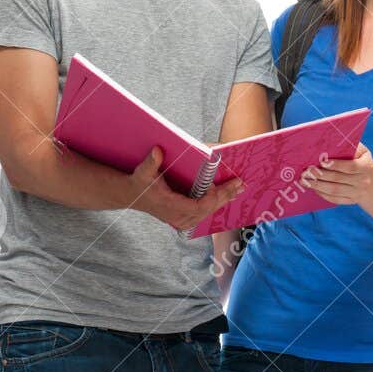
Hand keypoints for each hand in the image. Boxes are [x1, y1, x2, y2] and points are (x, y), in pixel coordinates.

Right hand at [129, 147, 243, 230]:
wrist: (133, 195)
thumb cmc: (139, 182)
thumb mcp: (143, 171)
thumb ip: (150, 162)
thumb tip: (157, 151)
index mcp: (170, 206)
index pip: (198, 206)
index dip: (211, 197)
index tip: (219, 185)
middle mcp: (178, 217)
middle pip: (207, 210)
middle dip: (224, 197)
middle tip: (240, 185)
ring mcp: (181, 220)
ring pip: (207, 213)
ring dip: (223, 201)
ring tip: (237, 190)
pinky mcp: (183, 219)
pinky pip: (204, 214)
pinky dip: (216, 204)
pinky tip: (226, 196)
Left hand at [300, 143, 372, 205]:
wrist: (371, 179)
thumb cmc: (359, 159)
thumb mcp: (359, 150)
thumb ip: (348, 145)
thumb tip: (329, 141)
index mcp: (367, 166)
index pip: (351, 166)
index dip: (336, 164)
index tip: (322, 162)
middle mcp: (363, 181)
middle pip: (339, 178)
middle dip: (321, 175)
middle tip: (307, 171)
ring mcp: (357, 193)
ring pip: (334, 190)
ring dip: (318, 185)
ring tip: (305, 180)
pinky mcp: (351, 200)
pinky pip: (334, 199)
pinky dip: (322, 193)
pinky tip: (313, 187)